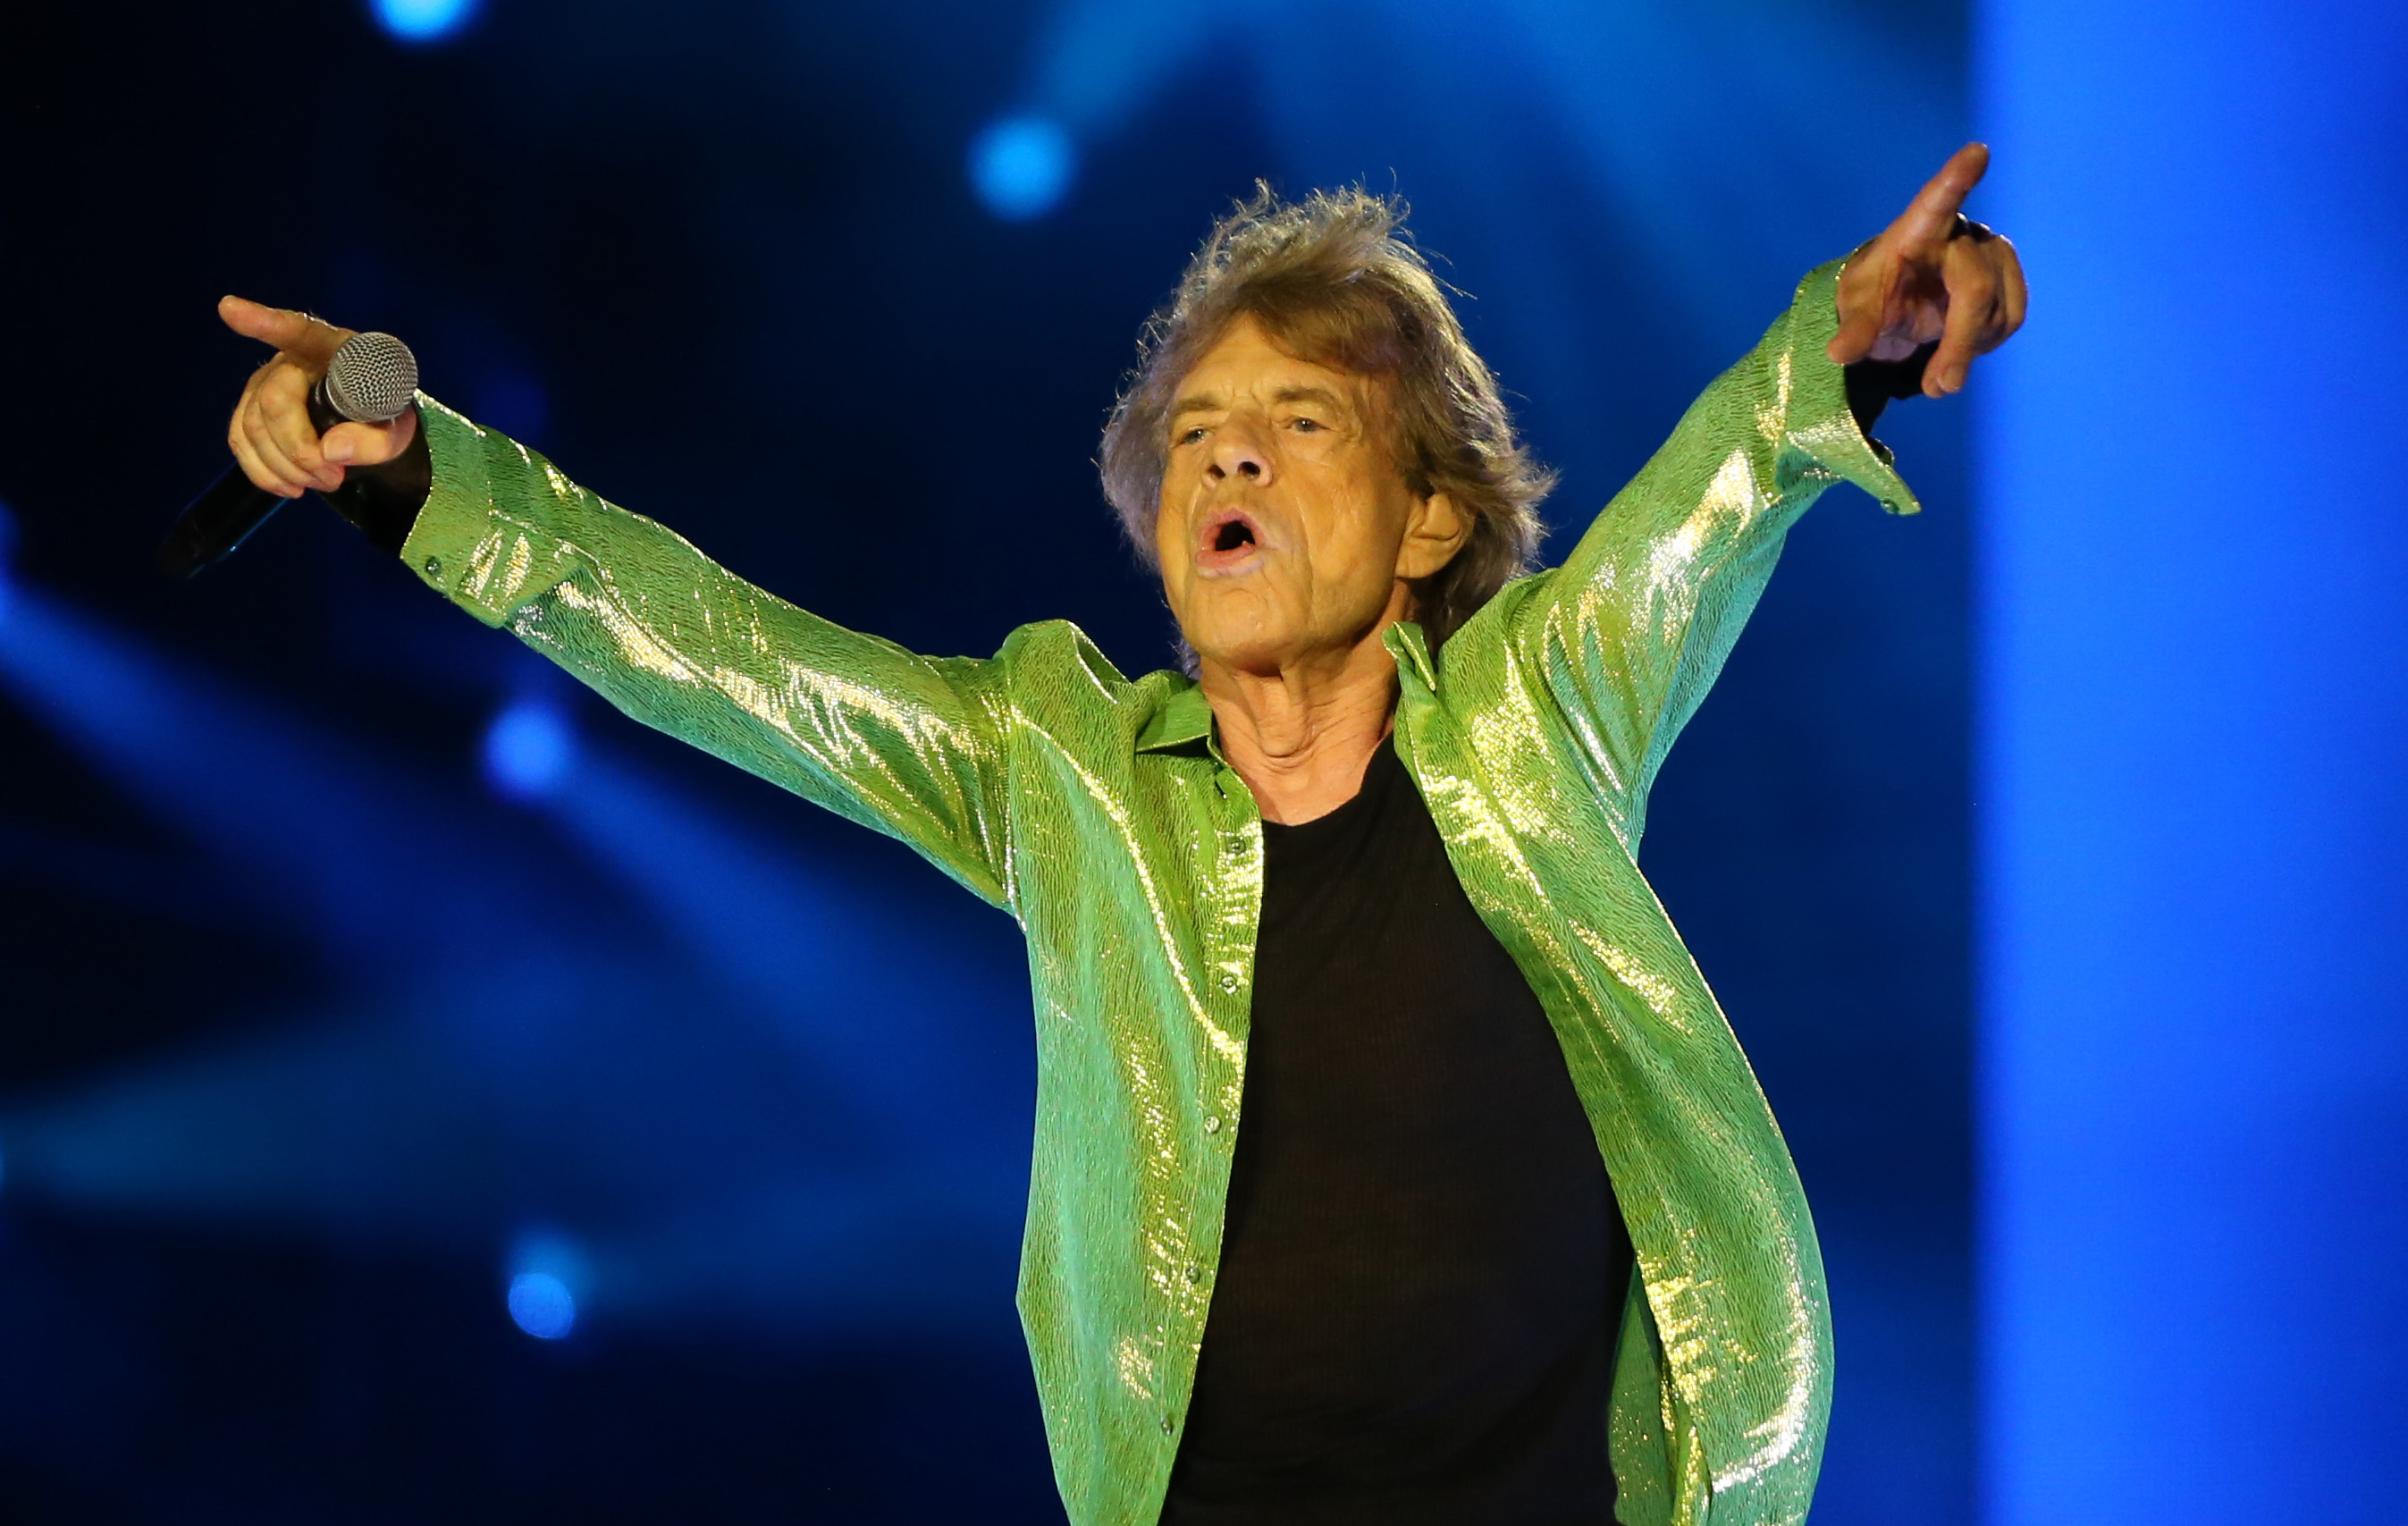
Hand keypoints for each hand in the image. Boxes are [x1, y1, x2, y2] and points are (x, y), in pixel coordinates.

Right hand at [219, 296, 418, 497]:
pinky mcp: (250, 409)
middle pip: (273, 403)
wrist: (370, 426)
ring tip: (323, 482)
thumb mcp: (396, 431)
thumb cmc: (382, 413)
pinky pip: (240, 441)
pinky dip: (264, 473)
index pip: (298, 331)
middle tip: (334, 478)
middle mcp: (290, 359)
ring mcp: (264, 382)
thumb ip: (376, 441)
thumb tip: (330, 451)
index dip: (266, 322)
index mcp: (332, 349)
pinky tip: (291, 486)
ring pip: (252, 428)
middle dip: (299, 450)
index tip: (231, 309)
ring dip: (286, 467)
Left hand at [1828, 143, 2026, 397]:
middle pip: (1974, 290)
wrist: (1899, 301)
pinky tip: (1961, 349)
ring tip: (1938, 373)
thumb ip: (1854, 329)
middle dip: (1958, 345)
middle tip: (1938, 389)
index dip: (1957, 177)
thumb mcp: (1857, 308)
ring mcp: (1990, 249)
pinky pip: (2011, 317)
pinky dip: (1987, 344)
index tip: (1977, 152)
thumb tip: (1838, 354)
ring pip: (1998, 310)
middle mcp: (1961, 231)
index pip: (1937, 199)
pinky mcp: (2009, 273)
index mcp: (1916, 228)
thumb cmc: (1875, 292)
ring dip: (1969, 352)